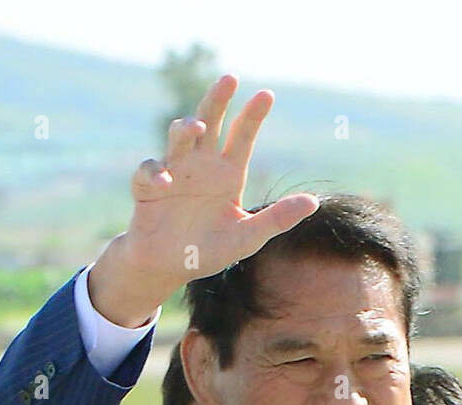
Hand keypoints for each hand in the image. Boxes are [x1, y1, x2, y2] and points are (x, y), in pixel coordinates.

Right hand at [89, 74, 319, 326]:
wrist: (171, 267)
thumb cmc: (210, 249)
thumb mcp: (248, 237)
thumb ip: (277, 219)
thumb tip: (313, 202)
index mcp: (228, 173)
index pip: (242, 136)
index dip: (253, 116)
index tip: (267, 95)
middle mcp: (202, 164)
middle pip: (210, 121)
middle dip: (218, 100)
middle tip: (229, 80)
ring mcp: (174, 171)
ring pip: (179, 137)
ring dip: (186, 128)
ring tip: (199, 126)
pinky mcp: (148, 188)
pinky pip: (149, 172)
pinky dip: (155, 173)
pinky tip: (166, 181)